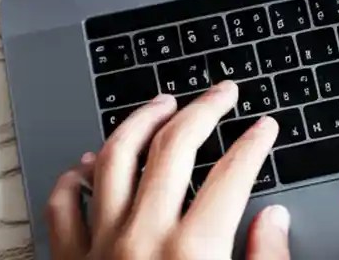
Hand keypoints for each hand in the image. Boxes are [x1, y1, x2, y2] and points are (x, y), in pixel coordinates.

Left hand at [46, 82, 288, 259]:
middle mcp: (143, 239)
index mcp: (193, 252)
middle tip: (222, 93)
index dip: (254, 144)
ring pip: (114, 160)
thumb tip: (274, 220)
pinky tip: (91, 163)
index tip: (264, 127)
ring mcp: (100, 246)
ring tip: (163, 104)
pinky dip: (76, 177)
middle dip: (204, 110)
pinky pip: (65, 205)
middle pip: (172, 148)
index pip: (232, 176)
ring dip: (140, 122)